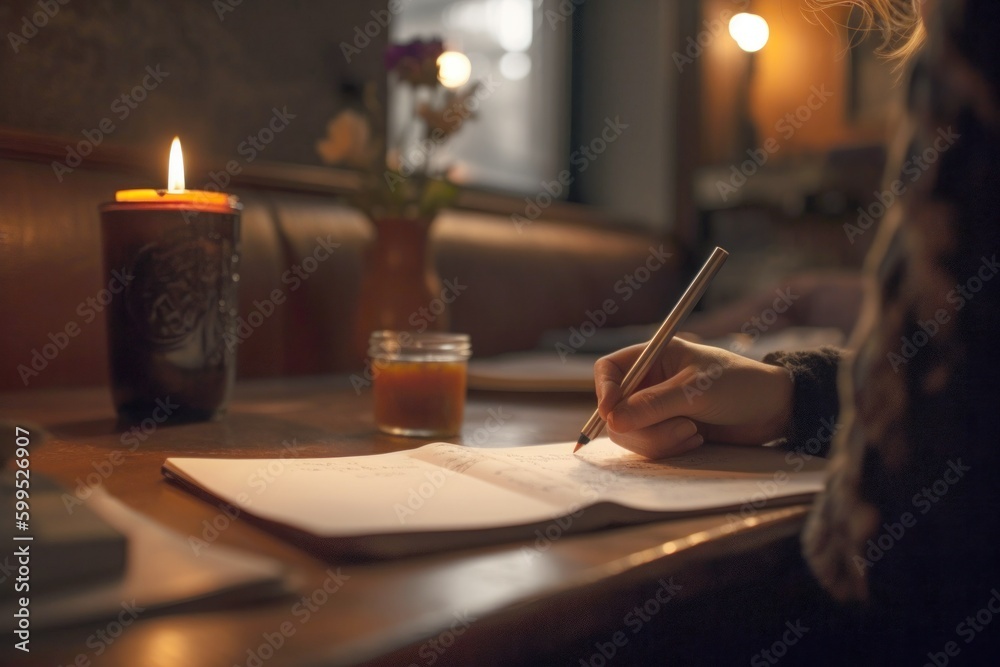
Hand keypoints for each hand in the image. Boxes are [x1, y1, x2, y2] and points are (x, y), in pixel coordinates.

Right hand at [594, 338, 792, 458]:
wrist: (774, 410)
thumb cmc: (739, 386)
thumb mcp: (695, 391)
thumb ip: (652, 405)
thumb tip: (613, 421)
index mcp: (654, 357)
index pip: (608, 370)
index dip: (604, 391)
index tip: (612, 414)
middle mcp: (650, 382)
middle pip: (615, 409)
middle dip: (641, 426)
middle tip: (679, 428)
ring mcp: (658, 408)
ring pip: (631, 432)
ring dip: (658, 440)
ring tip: (693, 432)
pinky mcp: (668, 431)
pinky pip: (650, 446)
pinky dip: (669, 447)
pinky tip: (696, 439)